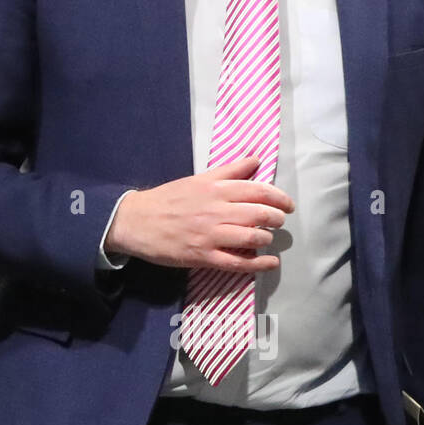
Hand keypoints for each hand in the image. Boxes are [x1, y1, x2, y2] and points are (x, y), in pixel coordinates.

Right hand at [104, 156, 294, 270]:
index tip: (288, 205)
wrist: (135, 221)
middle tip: (278, 222)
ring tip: (267, 239)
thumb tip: (256, 160)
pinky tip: (270, 262)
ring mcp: (209, 235)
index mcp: (215, 189)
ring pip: (252, 237)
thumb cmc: (167, 199)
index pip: (258, 190)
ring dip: (266, 239)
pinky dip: (258, 264)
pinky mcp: (202, 256)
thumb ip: (229, 171)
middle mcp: (216, 210)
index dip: (279, 198)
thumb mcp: (197, 179)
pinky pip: (237, 262)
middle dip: (276, 219)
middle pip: (259, 214)